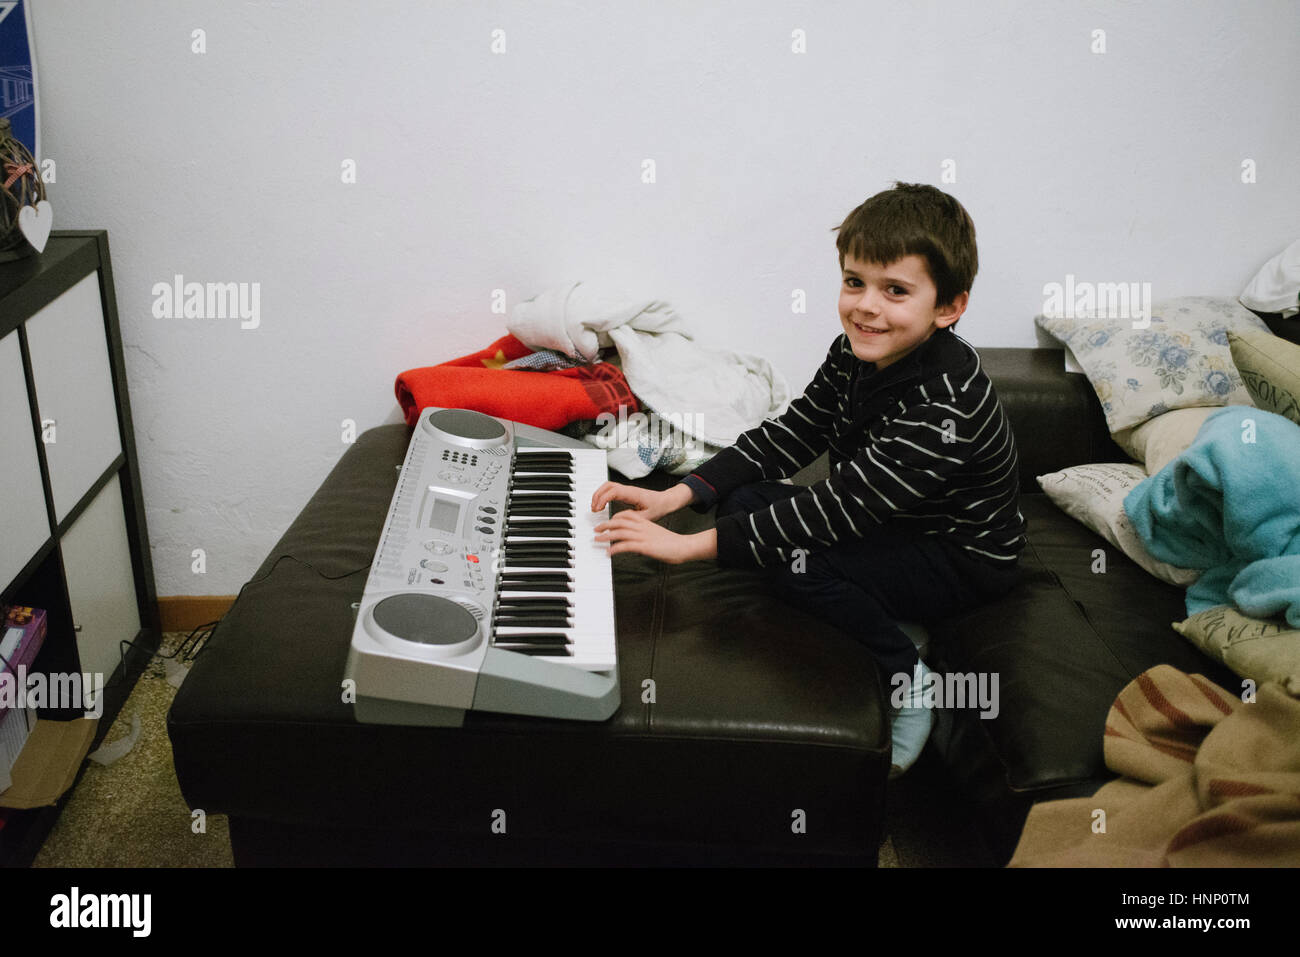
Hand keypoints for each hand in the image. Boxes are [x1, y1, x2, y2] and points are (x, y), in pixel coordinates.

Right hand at [590, 481, 692, 521]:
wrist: (665, 502)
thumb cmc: (658, 507)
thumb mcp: (646, 517)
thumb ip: (631, 519)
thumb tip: (616, 521)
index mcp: (633, 494)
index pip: (613, 491)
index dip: (603, 499)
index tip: (598, 509)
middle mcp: (628, 490)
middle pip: (607, 486)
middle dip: (597, 496)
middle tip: (593, 508)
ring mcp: (626, 490)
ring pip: (608, 486)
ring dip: (599, 494)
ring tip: (595, 507)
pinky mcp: (625, 493)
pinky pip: (611, 490)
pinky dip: (603, 496)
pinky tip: (602, 506)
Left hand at [593, 510, 716, 562]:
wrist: (684, 546)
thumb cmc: (672, 543)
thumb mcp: (656, 535)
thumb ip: (645, 535)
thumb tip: (635, 544)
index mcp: (646, 522)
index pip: (626, 515)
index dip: (614, 517)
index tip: (607, 522)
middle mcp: (642, 527)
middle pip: (619, 522)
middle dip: (605, 525)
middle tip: (596, 530)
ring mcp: (643, 536)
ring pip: (619, 532)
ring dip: (606, 536)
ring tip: (598, 540)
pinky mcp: (644, 546)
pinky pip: (625, 546)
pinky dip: (615, 549)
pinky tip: (609, 553)